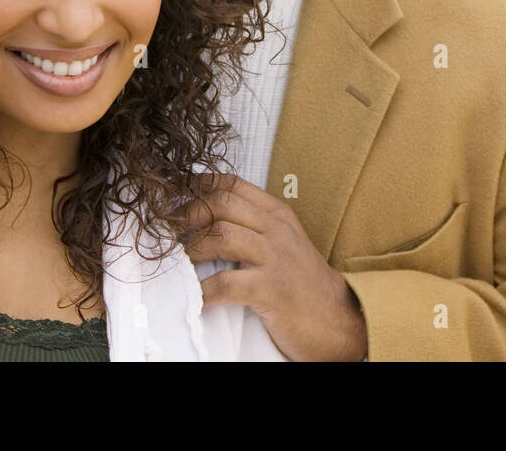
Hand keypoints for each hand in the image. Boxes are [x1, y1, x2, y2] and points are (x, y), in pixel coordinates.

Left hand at [179, 173, 367, 361]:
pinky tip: (194, 298)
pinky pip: (226, 284)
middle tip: (166, 229)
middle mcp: (277, 230)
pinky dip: (203, 291)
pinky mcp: (272, 290)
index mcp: (279, 215)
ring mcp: (276, 258)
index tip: (174, 190)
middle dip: (187, 213)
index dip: (199, 184)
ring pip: (221, 236)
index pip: (234, 185)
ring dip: (190, 248)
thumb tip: (209, 220)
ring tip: (175, 261)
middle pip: (222, 204)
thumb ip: (256, 227)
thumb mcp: (286, 244)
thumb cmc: (305, 285)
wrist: (339, 320)